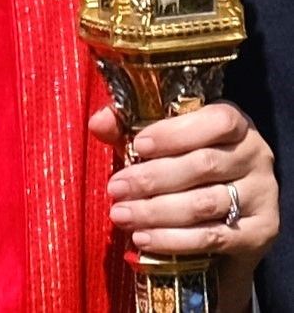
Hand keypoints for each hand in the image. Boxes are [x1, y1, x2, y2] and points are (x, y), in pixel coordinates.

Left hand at [90, 101, 277, 312]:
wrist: (222, 218)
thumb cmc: (182, 164)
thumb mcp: (157, 141)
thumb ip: (126, 127)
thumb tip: (98, 122)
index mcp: (233, 123)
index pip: (217, 121)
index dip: (176, 132)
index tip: (139, 145)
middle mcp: (255, 155)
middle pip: (203, 165)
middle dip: (152, 178)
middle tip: (116, 188)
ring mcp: (263, 195)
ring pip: (205, 203)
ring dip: (157, 211)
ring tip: (122, 214)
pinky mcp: (262, 232)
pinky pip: (214, 237)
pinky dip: (174, 239)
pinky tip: (144, 238)